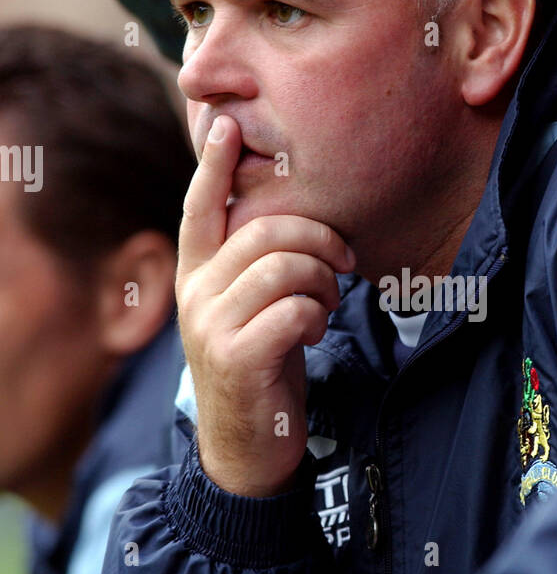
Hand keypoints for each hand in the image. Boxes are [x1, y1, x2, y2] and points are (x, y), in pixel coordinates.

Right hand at [176, 115, 353, 496]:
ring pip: (283, 268)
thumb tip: (297, 222)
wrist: (246, 449)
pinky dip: (317, 317)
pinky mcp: (236, 357)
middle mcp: (195, 295)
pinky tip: (313, 334)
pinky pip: (293, 310)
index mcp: (197, 276)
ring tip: (327, 306)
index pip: (200, 208)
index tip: (229, 124)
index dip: (215, 166)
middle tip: (344, 263)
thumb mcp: (251, 311)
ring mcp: (211, 326)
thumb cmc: (261, 368)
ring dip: (323, 283)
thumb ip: (258, 268)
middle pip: (264, 232)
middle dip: (318, 240)